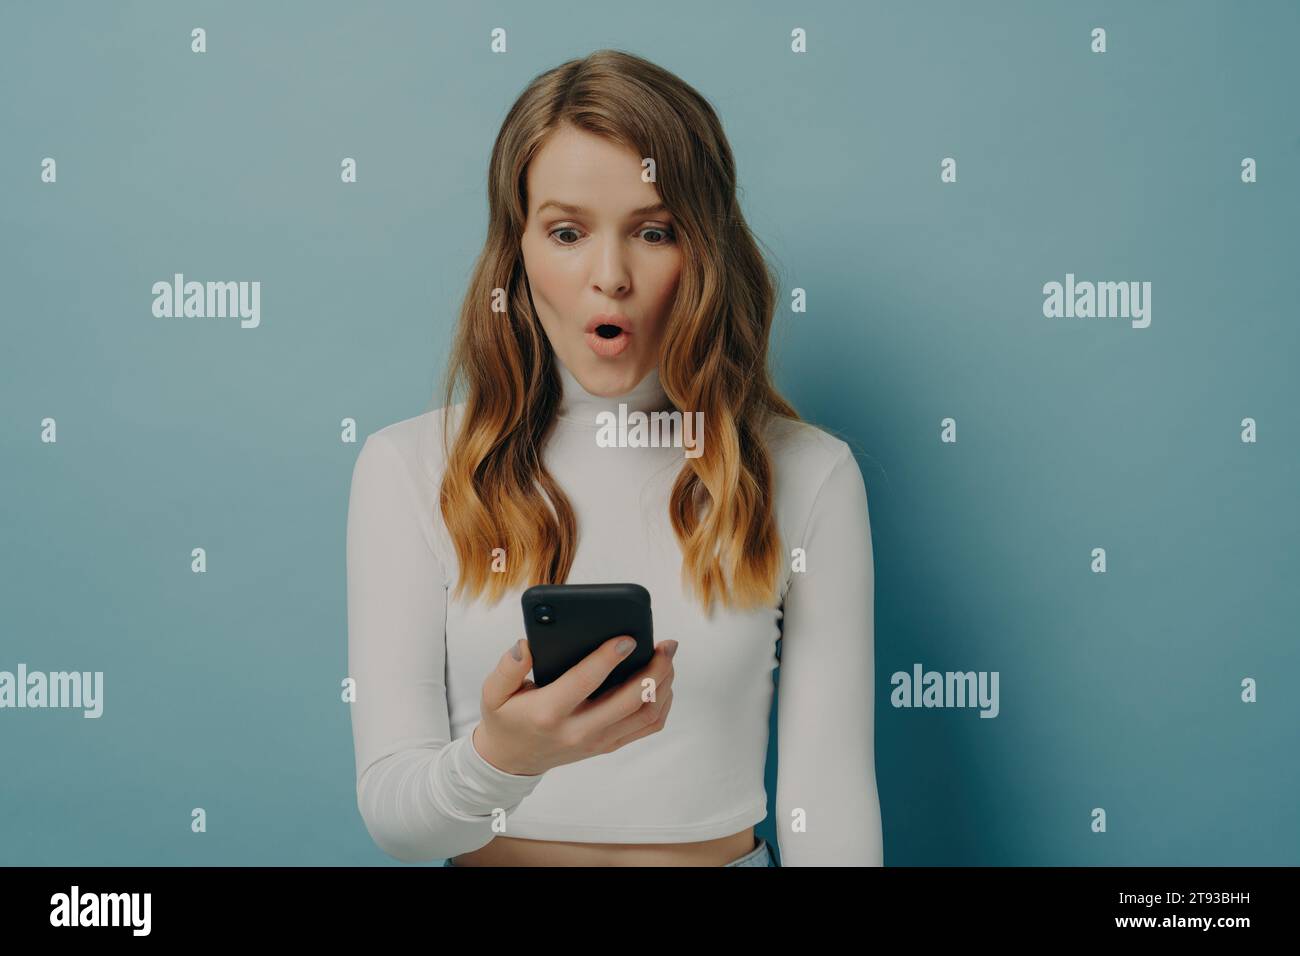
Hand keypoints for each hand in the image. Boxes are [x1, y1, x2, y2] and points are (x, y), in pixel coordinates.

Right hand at [472, 635, 677, 776]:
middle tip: (666, 644)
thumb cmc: (506, 717)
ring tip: (668, 657)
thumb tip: (526, 645)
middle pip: (629, 700)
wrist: (511, 759)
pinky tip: (663, 680)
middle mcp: (579, 729)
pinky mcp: (609, 744)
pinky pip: (647, 726)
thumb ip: (507, 667)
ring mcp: (598, 740)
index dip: (609, 658)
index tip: (628, 638)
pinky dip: (662, 703)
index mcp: (549, 711)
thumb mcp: (494, 692)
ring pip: (646, 714)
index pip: (585, 682)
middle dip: (654, 669)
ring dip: (664, 684)